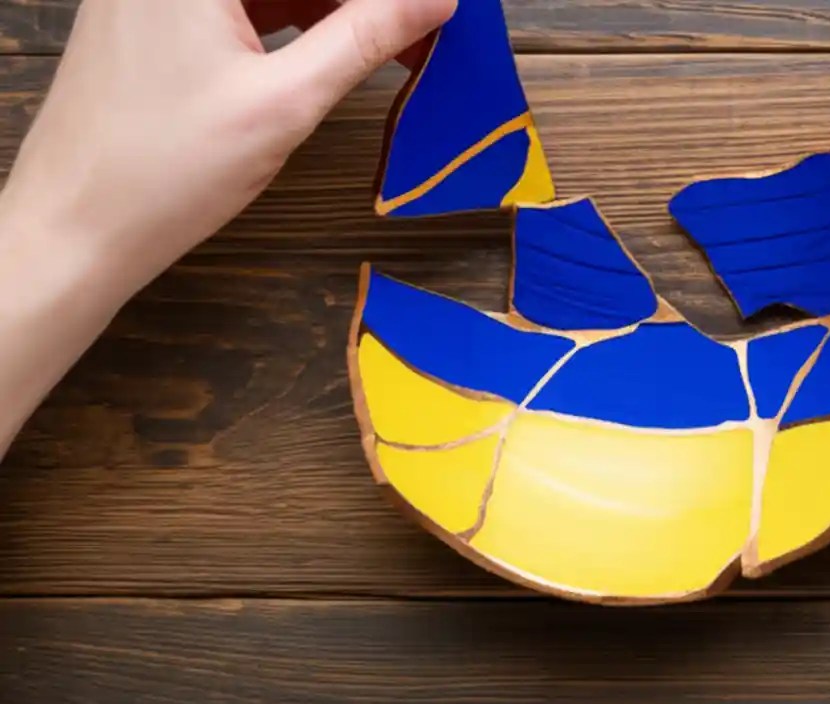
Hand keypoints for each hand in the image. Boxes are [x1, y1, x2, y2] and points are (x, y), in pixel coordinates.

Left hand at [0, 0, 454, 295]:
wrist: (73, 229)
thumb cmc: (166, 171)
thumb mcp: (285, 102)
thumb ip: (365, 38)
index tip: (432, 10)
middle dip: (358, 2)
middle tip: (419, 28)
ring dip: (329, 9)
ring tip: (389, 43)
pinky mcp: (149, 18)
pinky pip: (237, 1)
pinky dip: (289, 18)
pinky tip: (330, 47)